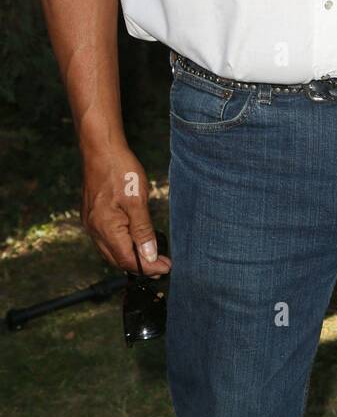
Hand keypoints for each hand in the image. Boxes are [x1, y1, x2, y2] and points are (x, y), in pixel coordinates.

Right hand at [80, 144, 170, 276]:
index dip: (148, 267)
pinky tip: (133, 242)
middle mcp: (94, 230)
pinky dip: (121, 246)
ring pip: (110, 251)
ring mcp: (90, 223)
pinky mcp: (91, 215)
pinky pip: (105, 240)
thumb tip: (149, 256)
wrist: (101, 149)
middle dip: (140, 266)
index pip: (127, 260)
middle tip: (162, 265)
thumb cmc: (120, 170)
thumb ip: (143, 231)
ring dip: (130, 257)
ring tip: (151, 257)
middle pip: (117, 259)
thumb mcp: (137, 201)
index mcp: (105, 228)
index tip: (166, 267)